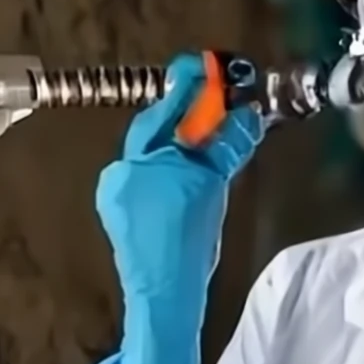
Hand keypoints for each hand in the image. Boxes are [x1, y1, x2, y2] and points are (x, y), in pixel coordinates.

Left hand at [92, 53, 262, 363]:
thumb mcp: (212, 190)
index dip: (189, 89)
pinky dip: (175, 173)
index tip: (206, 66)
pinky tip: (194, 184)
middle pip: (157, 133)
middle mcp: (120, 174)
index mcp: (137, 163)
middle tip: (219, 107)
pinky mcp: (123, 217)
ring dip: (184, 148)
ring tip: (214, 147)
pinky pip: (152, 180)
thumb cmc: (185, 245)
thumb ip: (225, 148)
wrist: (164, 297)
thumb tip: (245, 117)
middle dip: (188, 120)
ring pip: (155, 157)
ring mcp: (117, 197)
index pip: (164, 113)